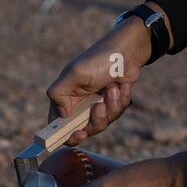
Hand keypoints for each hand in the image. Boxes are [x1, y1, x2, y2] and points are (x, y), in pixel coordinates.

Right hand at [45, 9, 158, 144]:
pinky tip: (122, 86)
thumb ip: (58, 93)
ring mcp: (95, 105)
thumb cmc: (99, 59)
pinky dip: (121, 101)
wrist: (128, 50)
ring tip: (113, 88)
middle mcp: (77, 104)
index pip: (58, 126)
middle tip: (100, 106)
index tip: (80, 133)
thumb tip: (60, 115)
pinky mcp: (111, 103)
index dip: (66, 135)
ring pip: (102, 123)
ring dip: (111, 106)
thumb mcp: (75, 73)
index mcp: (64, 98)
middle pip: (84, 129)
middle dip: (96, 120)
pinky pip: (116, 114)